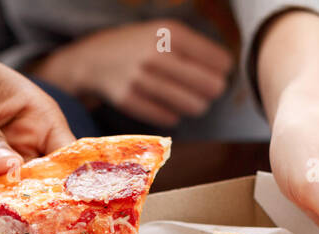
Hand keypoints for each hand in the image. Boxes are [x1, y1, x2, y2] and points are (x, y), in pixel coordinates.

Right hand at [33, 20, 232, 127]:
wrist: (93, 58)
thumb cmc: (139, 46)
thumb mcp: (164, 32)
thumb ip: (194, 47)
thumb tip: (226, 71)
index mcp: (170, 32)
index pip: (217, 59)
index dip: (223, 69)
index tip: (222, 73)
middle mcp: (155, 53)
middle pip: (208, 84)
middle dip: (214, 90)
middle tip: (212, 92)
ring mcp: (140, 77)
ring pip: (189, 103)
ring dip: (197, 106)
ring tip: (198, 104)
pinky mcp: (127, 99)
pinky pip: (164, 116)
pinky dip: (173, 116)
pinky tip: (175, 112)